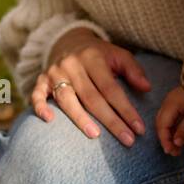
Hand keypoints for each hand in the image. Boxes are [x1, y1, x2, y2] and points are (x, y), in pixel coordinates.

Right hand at [29, 27, 149, 145]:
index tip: (139, 128)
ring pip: (67, 99)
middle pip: (92, 97)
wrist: (69, 42)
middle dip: (111, 120)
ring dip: (80, 118)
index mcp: (93, 58)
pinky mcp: (41, 80)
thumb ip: (133, 71)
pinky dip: (40, 107)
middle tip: (127, 140)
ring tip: (95, 135)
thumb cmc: (100, 55)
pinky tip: (49, 120)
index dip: (126, 109)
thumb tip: (146, 88)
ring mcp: (54, 73)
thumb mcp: (118, 55)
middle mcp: (72, 65)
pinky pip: (37, 95)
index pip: (111, 88)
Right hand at [155, 85, 183, 155]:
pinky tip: (181, 135)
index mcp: (171, 103)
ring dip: (170, 133)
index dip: (164, 140)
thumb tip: (175, 143)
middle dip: (166, 138)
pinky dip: (174, 127)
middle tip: (174, 152)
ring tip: (178, 147)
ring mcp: (174, 99)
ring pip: (166, 120)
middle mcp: (169, 100)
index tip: (170, 151)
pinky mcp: (180, 100)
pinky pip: (172, 116)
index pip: (162, 124)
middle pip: (161, 122)